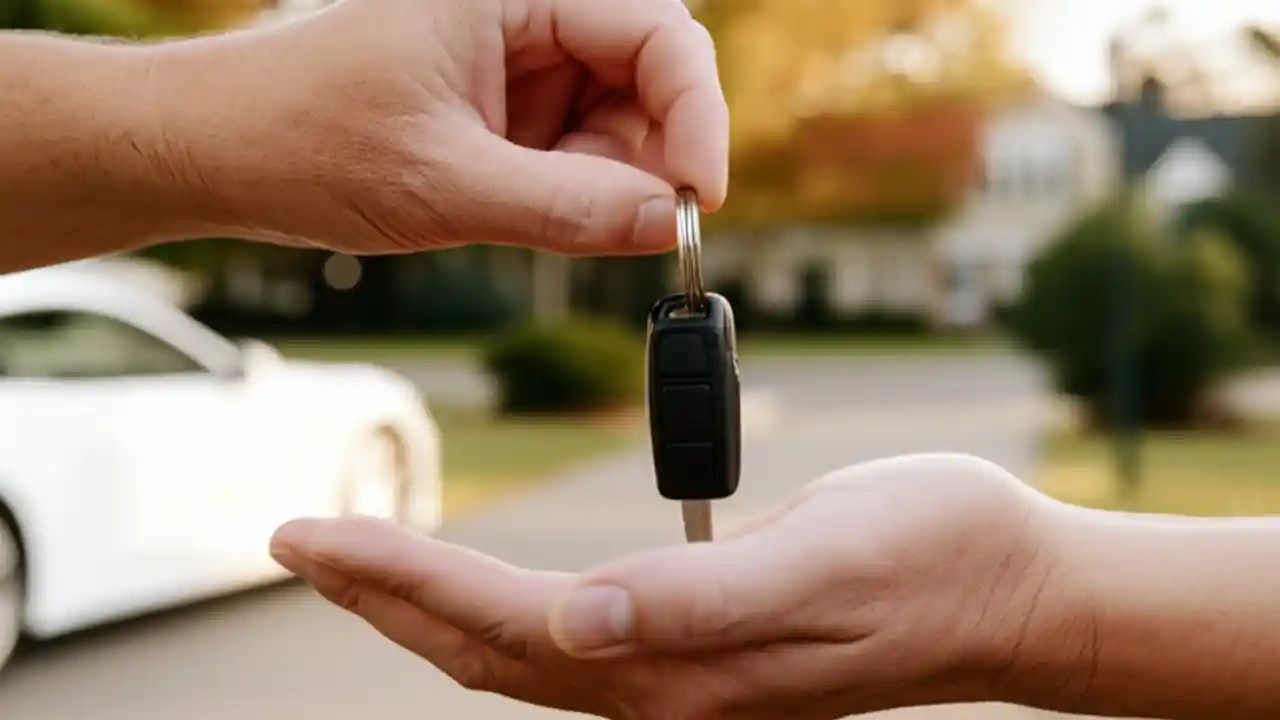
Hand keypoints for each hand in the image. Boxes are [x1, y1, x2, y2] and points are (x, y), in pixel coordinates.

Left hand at [153, 0, 728, 255]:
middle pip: (649, 72)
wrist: (213, 153)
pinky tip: (527, 209)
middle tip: (641, 222)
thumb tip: (671, 223)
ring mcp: (516, 61)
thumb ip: (567, 206)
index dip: (695, 112)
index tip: (699, 196)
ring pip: (619, 116)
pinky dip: (578, 189)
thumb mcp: (443, 184)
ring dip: (613, 177)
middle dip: (655, 151)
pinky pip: (578, 145)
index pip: (655, 30)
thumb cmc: (301, 138)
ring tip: (542, 212)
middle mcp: (524, 14)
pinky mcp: (503, 107)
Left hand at [270, 455, 1074, 718]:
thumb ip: (697, 599)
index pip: (502, 621)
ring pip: (517, 657)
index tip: (314, 533)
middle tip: (299, 539)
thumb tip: (577, 624)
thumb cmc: (934, 555)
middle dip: (383, 598)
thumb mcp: (824, 561)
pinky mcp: (703, 654)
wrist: (1012, 592)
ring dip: (425, 610)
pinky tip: (478, 596)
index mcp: (680, 664)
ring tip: (360, 564)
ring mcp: (683, 680)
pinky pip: (567, 650)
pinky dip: (495, 616)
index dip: (398, 580)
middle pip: (486, 651)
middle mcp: (665, 688)